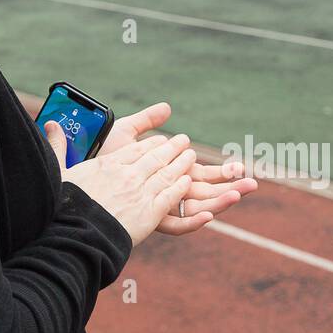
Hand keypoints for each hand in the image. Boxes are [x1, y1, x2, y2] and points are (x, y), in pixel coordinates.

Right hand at [45, 122, 194, 246]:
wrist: (77, 234)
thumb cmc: (65, 205)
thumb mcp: (59, 171)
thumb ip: (58, 146)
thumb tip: (50, 124)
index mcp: (108, 164)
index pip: (136, 149)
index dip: (151, 144)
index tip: (161, 139)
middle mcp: (127, 174)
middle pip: (155, 156)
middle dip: (172, 147)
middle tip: (183, 140)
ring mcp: (140, 192)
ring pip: (167, 172)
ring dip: (181, 162)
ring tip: (191, 155)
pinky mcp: (150, 212)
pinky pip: (170, 195)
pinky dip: (180, 186)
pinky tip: (187, 180)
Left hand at [98, 101, 257, 235]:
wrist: (79, 171)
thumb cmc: (100, 154)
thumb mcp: (127, 133)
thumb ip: (148, 121)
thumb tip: (168, 107)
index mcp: (163, 173)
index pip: (199, 173)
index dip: (220, 171)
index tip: (241, 165)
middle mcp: (163, 192)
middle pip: (204, 192)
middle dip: (229, 188)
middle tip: (253, 183)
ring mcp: (157, 206)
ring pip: (196, 208)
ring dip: (219, 203)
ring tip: (240, 194)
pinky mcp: (148, 219)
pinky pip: (175, 224)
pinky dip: (193, 222)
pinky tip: (209, 214)